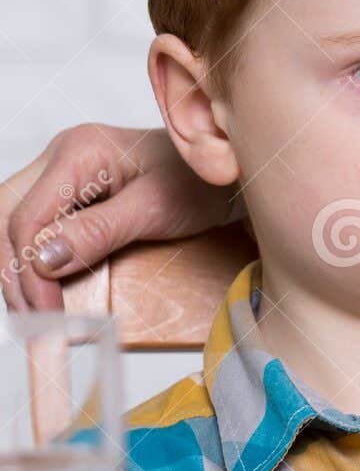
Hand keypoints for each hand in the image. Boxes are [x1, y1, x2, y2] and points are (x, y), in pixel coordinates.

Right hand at [1, 124, 230, 311]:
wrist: (227, 175)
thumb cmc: (201, 184)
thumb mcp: (156, 211)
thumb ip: (98, 233)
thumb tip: (43, 259)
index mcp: (79, 153)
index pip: (26, 216)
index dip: (27, 269)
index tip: (45, 310)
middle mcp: (63, 157)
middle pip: (9, 216)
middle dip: (14, 271)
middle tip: (35, 318)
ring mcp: (65, 172)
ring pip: (17, 221)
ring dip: (19, 267)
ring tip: (36, 311)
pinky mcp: (74, 191)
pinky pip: (40, 224)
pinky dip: (36, 257)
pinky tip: (45, 287)